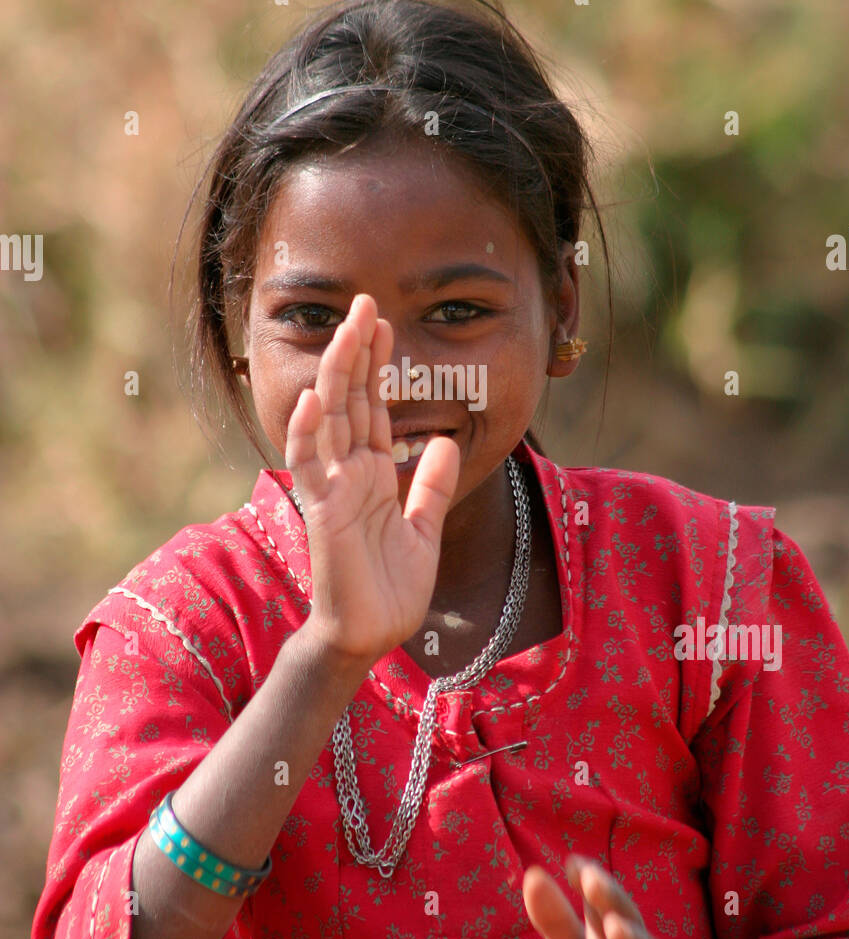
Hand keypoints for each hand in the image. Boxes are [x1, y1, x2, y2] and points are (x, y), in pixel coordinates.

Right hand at [286, 292, 460, 666]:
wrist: (371, 635)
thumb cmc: (392, 587)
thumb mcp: (426, 527)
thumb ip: (433, 485)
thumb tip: (450, 440)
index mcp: (372, 472)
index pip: (373, 405)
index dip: (376, 364)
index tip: (383, 322)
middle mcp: (348, 472)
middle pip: (351, 399)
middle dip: (357, 352)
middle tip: (366, 303)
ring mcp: (332, 488)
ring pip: (329, 418)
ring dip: (337, 375)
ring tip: (348, 331)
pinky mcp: (321, 512)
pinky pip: (308, 465)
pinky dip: (309, 433)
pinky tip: (315, 400)